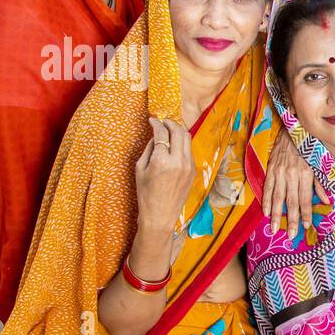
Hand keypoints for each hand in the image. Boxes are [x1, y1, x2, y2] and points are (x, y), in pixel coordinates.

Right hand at [135, 117, 194, 232]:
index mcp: (162, 160)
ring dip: (178, 131)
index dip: (156, 123)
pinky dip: (182, 143)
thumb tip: (156, 135)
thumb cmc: (145, 193)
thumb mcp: (140, 169)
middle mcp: (178, 161)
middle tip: (163, 121)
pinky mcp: (193, 171)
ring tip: (169, 130)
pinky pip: (189, 150)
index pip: (162, 133)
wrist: (160, 214)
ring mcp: (188, 166)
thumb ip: (149, 149)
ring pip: (187, 138)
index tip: (152, 120)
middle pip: (178, 131)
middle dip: (170, 123)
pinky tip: (174, 145)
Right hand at [263, 128, 323, 239]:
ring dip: (276, 215)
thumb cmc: (308, 148)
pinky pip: (267, 188)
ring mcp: (279, 172)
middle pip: (291, 201)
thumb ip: (321, 183)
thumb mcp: (318, 164)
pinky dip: (266, 201)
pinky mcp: (270, 169)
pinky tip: (266, 213)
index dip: (305, 213)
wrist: (292, 130)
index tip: (305, 226)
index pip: (305, 198)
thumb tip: (327, 201)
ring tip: (274, 229)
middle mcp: (292, 174)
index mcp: (305, 174)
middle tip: (290, 235)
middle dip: (291, 220)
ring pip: (277, 197)